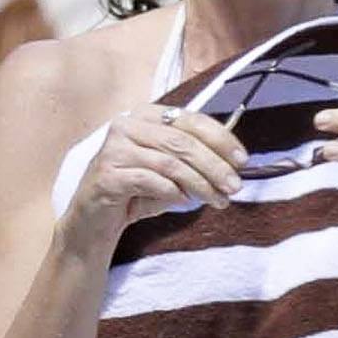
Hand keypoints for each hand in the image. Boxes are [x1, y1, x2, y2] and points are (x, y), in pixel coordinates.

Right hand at [60, 102, 245, 252]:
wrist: (95, 221)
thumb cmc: (136, 194)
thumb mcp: (170, 173)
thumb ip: (194, 162)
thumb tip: (232, 165)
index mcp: (146, 116)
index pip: (190, 119)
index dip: (220, 138)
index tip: (242, 160)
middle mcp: (127, 125)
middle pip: (182, 141)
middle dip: (214, 166)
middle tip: (235, 187)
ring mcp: (114, 148)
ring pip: (169, 162)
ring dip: (200, 184)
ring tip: (218, 200)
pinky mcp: (107, 174)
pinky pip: (149, 180)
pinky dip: (172, 192)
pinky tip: (183, 202)